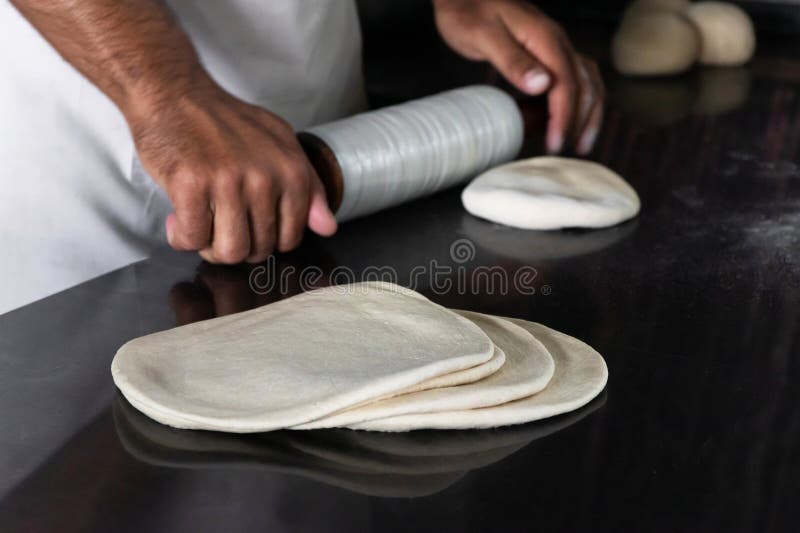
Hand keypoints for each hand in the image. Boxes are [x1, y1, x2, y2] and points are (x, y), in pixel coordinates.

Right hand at [128, 78, 337, 263]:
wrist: (174, 93)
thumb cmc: (224, 122)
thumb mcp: (279, 144)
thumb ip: (309, 188)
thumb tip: (328, 227)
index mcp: (292, 172)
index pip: (289, 239)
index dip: (264, 240)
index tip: (247, 224)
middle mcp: (265, 178)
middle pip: (258, 250)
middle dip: (235, 245)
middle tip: (218, 222)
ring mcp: (229, 182)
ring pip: (229, 252)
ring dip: (209, 246)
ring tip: (201, 223)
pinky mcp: (192, 185)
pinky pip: (192, 238)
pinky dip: (181, 237)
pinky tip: (178, 217)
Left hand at [433, 0, 603, 153]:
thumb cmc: (467, 11)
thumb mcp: (483, 36)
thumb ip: (512, 60)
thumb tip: (543, 85)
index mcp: (544, 38)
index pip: (566, 83)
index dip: (564, 116)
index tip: (555, 143)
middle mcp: (556, 41)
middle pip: (585, 84)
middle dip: (582, 120)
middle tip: (572, 150)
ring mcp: (553, 47)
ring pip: (586, 80)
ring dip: (588, 112)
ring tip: (580, 141)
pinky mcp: (546, 52)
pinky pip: (574, 78)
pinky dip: (577, 101)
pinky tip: (567, 120)